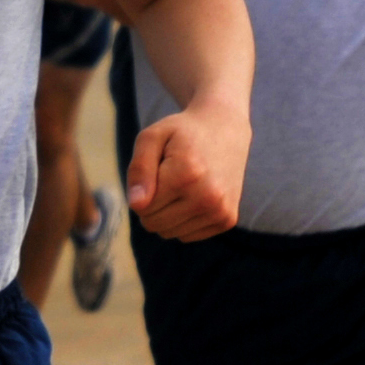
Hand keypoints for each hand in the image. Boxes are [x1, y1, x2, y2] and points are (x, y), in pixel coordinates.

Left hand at [123, 101, 246, 241]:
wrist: (226, 128)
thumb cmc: (182, 133)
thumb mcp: (152, 137)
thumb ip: (139, 169)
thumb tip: (136, 205)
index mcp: (186, 174)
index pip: (142, 208)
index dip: (141, 190)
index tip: (156, 169)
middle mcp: (207, 196)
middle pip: (154, 224)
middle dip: (152, 205)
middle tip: (167, 178)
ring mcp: (220, 211)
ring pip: (169, 233)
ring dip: (167, 214)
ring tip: (182, 186)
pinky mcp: (227, 220)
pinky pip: (187, 236)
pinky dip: (183, 220)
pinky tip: (194, 196)